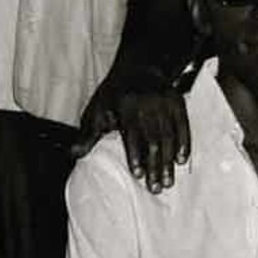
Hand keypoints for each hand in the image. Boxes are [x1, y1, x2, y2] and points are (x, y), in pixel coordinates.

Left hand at [82, 73, 194, 191]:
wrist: (139, 69)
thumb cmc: (114, 96)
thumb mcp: (97, 110)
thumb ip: (88, 134)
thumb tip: (73, 154)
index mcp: (125, 105)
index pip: (132, 132)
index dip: (135, 154)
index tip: (137, 174)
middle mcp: (147, 102)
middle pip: (152, 138)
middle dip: (154, 165)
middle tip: (156, 188)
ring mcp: (164, 101)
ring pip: (168, 135)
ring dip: (168, 161)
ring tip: (168, 183)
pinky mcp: (177, 101)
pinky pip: (183, 125)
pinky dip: (184, 143)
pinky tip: (182, 161)